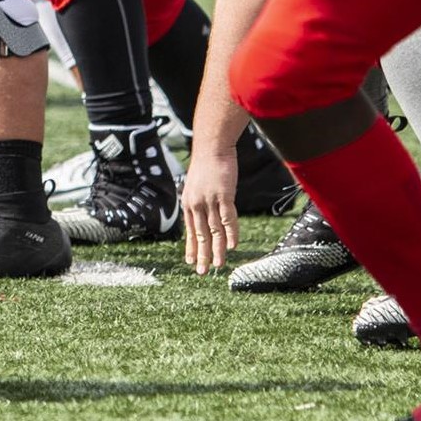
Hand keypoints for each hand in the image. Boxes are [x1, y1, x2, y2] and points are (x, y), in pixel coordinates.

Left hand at [181, 144, 240, 274]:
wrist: (212, 148)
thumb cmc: (207, 167)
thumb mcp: (198, 187)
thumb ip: (201, 203)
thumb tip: (206, 217)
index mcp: (189, 204)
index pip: (190, 231)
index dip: (192, 247)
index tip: (191, 262)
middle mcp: (196, 205)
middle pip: (200, 234)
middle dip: (202, 255)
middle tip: (202, 272)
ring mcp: (210, 201)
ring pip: (214, 230)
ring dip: (217, 249)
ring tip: (219, 265)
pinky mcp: (223, 195)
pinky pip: (227, 218)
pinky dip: (230, 233)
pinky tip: (232, 246)